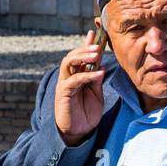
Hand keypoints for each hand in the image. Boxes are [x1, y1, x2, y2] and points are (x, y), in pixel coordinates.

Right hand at [55, 28, 106, 144]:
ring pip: (69, 62)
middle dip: (85, 48)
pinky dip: (87, 75)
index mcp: (77, 75)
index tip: (95, 33)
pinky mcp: (64, 93)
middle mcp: (69, 77)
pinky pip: (74, 80)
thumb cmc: (87, 113)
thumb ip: (97, 81)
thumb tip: (102, 66)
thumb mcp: (96, 95)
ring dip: (82, 56)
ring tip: (96, 54)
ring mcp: (65, 83)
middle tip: (98, 46)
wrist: (79, 132)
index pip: (81, 56)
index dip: (87, 44)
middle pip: (73, 55)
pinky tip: (99, 73)